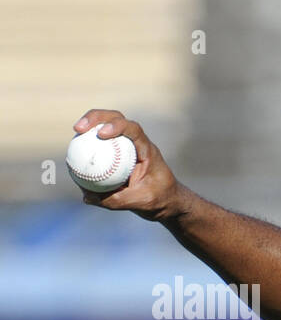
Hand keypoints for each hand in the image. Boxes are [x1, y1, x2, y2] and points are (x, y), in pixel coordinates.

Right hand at [71, 110, 185, 221]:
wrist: (167, 201)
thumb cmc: (160, 199)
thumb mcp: (142, 202)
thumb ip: (117, 200)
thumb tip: (87, 196)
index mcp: (147, 150)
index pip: (134, 130)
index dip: (117, 126)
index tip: (101, 134)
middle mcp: (136, 143)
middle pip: (116, 118)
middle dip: (96, 117)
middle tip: (78, 128)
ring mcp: (125, 146)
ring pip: (106, 126)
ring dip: (89, 125)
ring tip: (75, 132)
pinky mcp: (116, 153)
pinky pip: (100, 145)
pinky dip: (87, 145)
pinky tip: (74, 152)